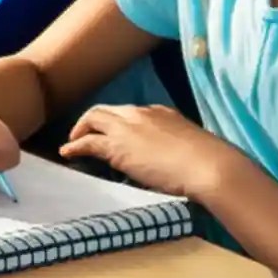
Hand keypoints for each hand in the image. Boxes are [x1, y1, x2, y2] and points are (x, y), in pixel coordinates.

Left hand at [59, 104, 245, 199]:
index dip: (120, 123)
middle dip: (93, 121)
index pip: (132, 113)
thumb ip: (175, 147)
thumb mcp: (190, 146)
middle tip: (85, 133)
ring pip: (93, 119)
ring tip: (72, 142)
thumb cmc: (209, 162)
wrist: (209, 166)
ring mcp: (127, 127)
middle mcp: (141, 113)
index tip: (115, 133)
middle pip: (107, 111)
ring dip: (80, 130)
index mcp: (161, 112)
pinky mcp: (117, 146)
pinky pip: (88, 142)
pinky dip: (75, 146)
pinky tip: (68, 153)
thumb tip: (172, 159)